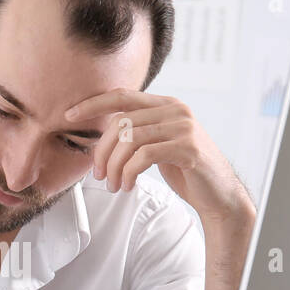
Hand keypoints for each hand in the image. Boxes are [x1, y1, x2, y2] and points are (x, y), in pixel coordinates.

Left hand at [65, 88, 252, 225]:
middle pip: (121, 122)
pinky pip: (144, 156)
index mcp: (165, 105)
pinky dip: (128, 173)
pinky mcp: (187, 148)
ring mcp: (183, 127)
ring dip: (113, 167)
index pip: (122, 95)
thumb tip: (103, 135)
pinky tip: (127, 185)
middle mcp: (175, 110)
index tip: (70, 115)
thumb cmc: (186, 170)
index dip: (93, 104)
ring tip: (112, 184)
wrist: (219, 194)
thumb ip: (139, 132)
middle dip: (102, 151)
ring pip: (130, 140)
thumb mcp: (159, 144)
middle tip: (97, 174)